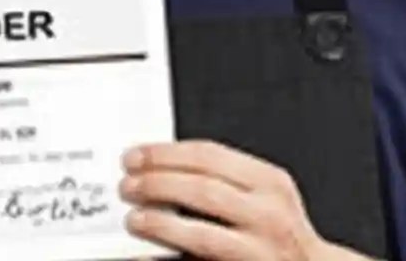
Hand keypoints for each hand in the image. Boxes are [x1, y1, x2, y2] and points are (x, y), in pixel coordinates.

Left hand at [118, 140, 370, 260]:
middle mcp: (269, 214)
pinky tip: (146, 254)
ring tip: (134, 218)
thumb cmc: (278, 232)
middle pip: (201, 188)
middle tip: (127, 185)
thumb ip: (224, 179)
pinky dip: (167, 256)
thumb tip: (162, 167)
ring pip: (201, 232)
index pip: (209, 154)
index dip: (165, 153)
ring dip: (159, 223)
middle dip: (156, 185)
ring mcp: (260, 249)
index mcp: (269, 182)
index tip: (135, 156)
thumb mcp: (263, 194)